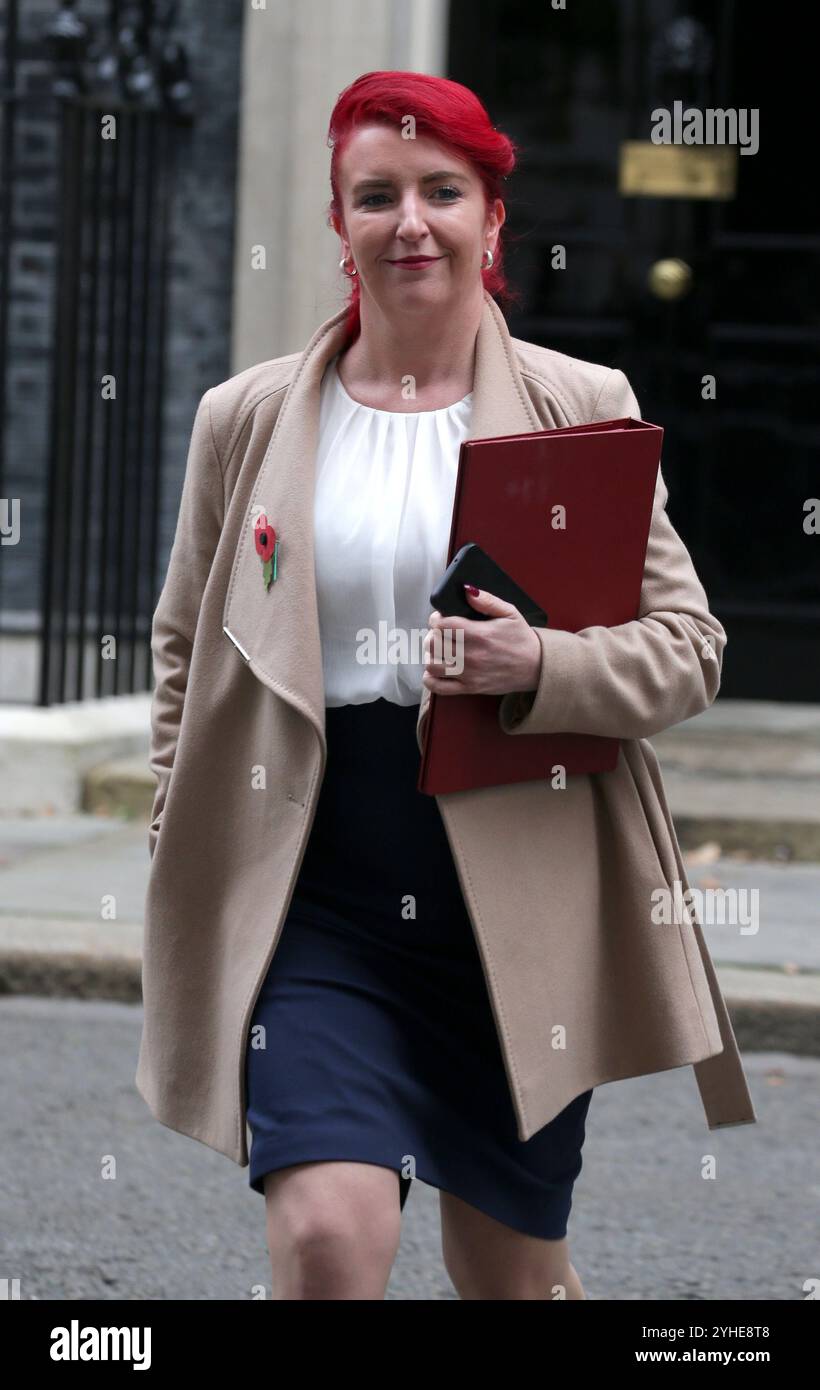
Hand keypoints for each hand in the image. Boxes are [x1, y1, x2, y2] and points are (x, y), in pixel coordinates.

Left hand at [421, 585, 542, 695]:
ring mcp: (470, 674)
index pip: (443, 625)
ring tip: (439, 650)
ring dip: (431, 655)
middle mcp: (472, 655)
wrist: (536, 667)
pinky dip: (431, 678)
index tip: (440, 618)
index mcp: (480, 634)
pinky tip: (436, 669)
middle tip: (439, 633)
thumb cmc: (521, 639)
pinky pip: (439, 687)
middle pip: (434, 643)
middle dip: (432, 635)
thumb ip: (487, 600)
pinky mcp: (470, 688)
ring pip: (432, 664)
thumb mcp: (509, 613)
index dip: (436, 619)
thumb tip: (466, 590)